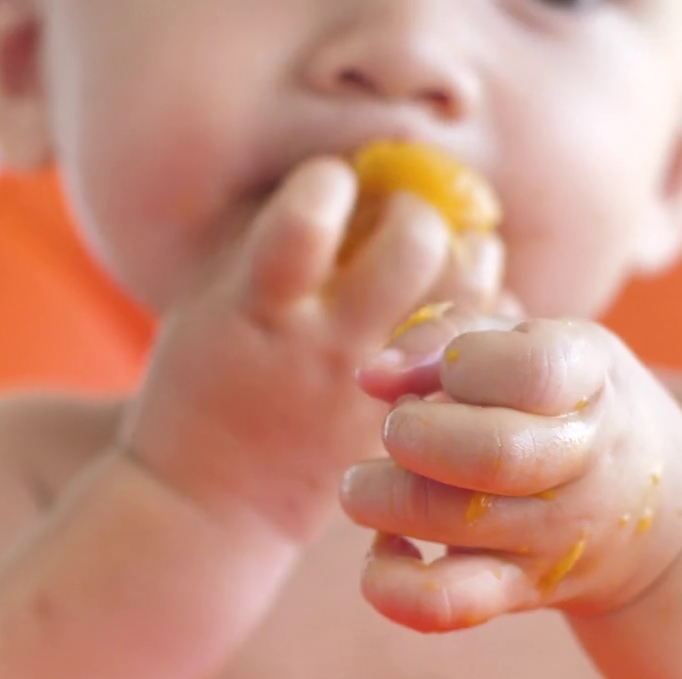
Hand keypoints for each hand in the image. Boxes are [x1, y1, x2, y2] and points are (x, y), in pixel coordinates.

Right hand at [119, 157, 498, 547]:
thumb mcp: (207, 300)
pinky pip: (473, 355)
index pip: (310, 213)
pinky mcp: (403, 422)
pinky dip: (480, 318)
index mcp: (257, 307)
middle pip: (414, 243)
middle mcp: (322, 344)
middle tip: (400, 215)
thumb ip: (265, 237)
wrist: (206, 504)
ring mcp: (371, 388)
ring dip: (464, 254)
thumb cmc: (201, 383)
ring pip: (461, 294)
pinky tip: (456, 309)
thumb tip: (344, 171)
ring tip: (442, 253)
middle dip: (415, 207)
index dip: (330, 179)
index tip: (330, 186)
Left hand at [340, 317, 681, 629]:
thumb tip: (371, 377)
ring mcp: (550, 535)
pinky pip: (440, 604)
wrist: (653, 515)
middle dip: (411, 433)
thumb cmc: (567, 405)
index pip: (531, 370)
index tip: (452, 369)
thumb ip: (447, 335)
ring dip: (380, 496)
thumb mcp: (534, 342)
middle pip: (491, 453)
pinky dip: (388, 580)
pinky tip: (387, 543)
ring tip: (376, 480)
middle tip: (398, 427)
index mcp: (590, 379)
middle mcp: (580, 461)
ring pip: (451, 522)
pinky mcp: (515, 590)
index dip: (465, 362)